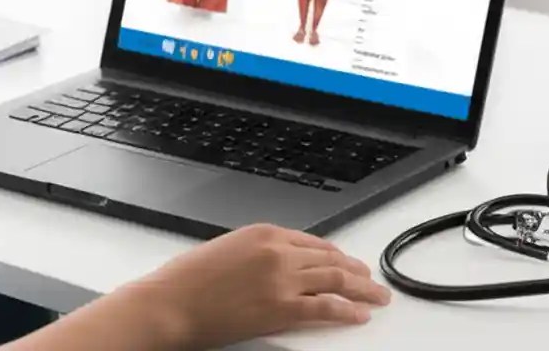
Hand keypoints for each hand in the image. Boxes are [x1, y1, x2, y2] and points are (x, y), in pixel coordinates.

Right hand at [124, 224, 390, 349]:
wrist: (171, 303)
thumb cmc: (187, 280)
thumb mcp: (226, 249)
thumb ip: (257, 253)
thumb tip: (278, 265)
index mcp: (264, 232)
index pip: (313, 242)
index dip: (336, 254)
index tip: (346, 262)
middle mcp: (278, 251)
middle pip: (331, 260)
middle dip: (356, 271)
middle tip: (372, 280)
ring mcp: (283, 279)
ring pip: (336, 280)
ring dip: (362, 289)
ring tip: (377, 297)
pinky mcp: (282, 307)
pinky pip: (326, 307)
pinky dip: (347, 310)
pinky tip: (359, 314)